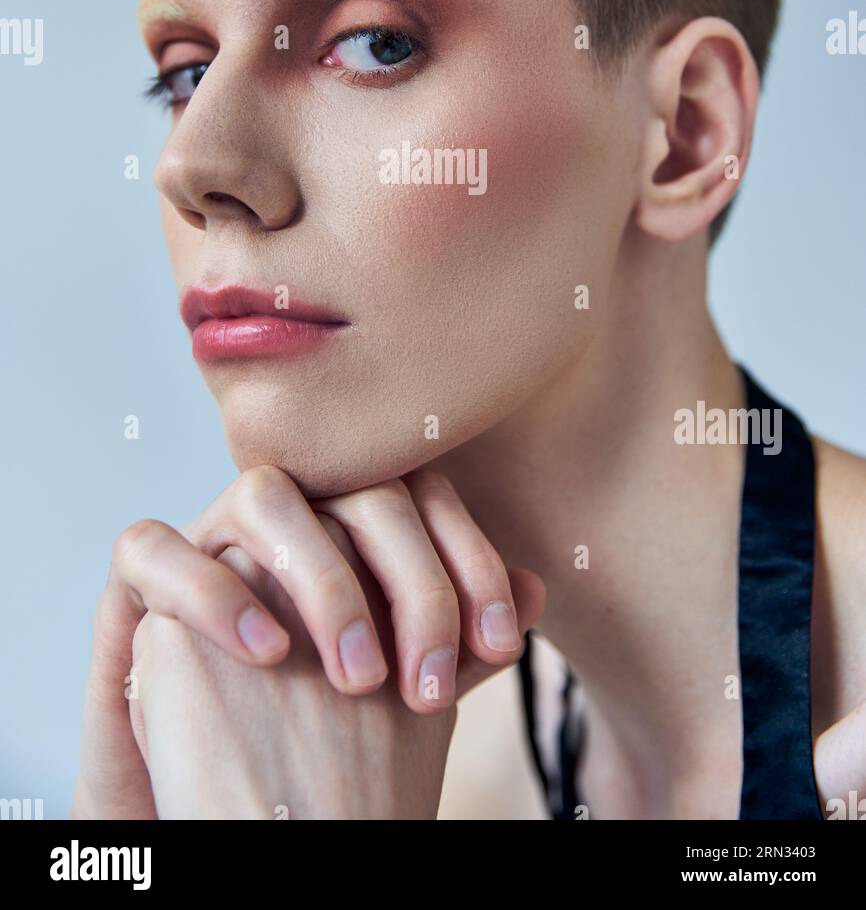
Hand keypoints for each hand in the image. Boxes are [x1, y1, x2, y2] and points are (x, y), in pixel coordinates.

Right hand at [72, 465, 545, 817]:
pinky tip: (269, 653)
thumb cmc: (329, 752)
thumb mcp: (408, 697)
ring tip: (355, 676)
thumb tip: (538, 586)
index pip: (419, 494)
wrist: (239, 817)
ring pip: (262, 494)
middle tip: (426, 682)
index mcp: (350, 529)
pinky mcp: (142, 588)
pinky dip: (213, 591)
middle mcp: (285, 521)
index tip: (498, 645)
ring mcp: (209, 543)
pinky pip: (151, 547)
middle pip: (356, 489)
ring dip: (322, 575)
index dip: (467, 557)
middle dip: (411, 580)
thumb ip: (459, 639)